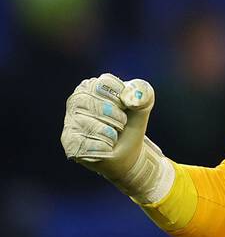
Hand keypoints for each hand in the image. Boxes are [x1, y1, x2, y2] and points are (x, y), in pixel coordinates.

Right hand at [62, 73, 173, 204]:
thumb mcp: (143, 104)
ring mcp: (70, 122)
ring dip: (110, 134)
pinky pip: (85, 145)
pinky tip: (106, 147)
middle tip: (122, 123)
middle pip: (92, 103)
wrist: (128, 151)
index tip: (126, 106)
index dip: (120, 98)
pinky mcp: (69, 143)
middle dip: (115, 116)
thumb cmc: (131, 122)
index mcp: (92, 85)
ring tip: (114, 135)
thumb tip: (131, 97)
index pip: (103, 84)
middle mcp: (76, 100)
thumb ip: (143, 92)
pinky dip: (103, 148)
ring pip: (89, 126)